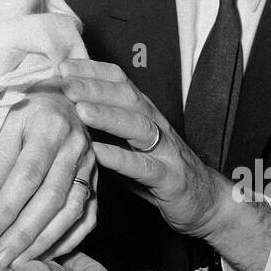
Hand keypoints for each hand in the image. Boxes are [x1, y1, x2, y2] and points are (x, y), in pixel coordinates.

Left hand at [0, 91, 97, 267]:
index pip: (26, 175)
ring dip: (44, 242)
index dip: (6, 208)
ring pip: (72, 211)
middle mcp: (76, 148)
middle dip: (24, 234)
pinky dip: (70, 239)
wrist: (66, 95)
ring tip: (18, 263)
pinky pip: (88, 216)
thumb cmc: (29, 109)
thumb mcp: (8, 121)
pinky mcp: (98, 180)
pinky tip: (47, 254)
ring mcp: (91, 166)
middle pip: (51, 199)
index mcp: (50, 128)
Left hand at [57, 58, 226, 237]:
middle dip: (96, 88)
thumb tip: (66, 112)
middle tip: (66, 83)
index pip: (121, 82)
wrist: (205, 202)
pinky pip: (144, 166)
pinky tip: (98, 152)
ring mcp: (166, 151)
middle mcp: (157, 125)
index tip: (65, 67)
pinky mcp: (170, 179)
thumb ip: (105, 129)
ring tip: (81, 111)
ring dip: (108, 116)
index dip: (94, 71)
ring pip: (138, 126)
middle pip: (127, 97)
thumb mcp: (131, 145)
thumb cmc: (159, 170)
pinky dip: (120, 158)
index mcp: (146, 113)